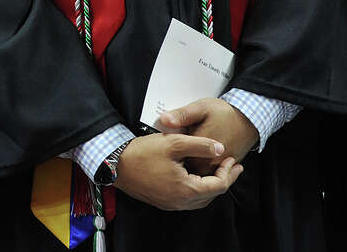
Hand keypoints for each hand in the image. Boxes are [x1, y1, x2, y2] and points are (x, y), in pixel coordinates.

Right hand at [114, 133, 242, 210]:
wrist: (114, 164)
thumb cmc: (142, 153)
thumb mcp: (173, 142)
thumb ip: (200, 145)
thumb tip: (220, 149)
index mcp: (187, 189)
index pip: (219, 185)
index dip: (229, 172)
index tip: (232, 159)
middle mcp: (180, 202)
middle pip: (212, 195)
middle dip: (224, 179)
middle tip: (231, 166)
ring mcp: (170, 204)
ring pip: (200, 199)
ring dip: (211, 186)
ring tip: (216, 171)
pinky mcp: (162, 202)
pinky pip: (187, 200)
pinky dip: (197, 189)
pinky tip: (195, 177)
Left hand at [159, 97, 258, 173]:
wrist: (248, 119)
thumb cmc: (225, 114)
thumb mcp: (200, 108)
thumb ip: (181, 115)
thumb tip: (165, 120)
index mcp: (199, 148)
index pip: (175, 156)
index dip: (168, 149)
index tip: (165, 142)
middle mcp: (208, 162)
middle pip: (183, 166)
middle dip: (177, 157)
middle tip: (175, 145)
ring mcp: (216, 167)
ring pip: (195, 171)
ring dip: (188, 161)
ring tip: (186, 148)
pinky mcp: (221, 167)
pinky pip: (205, 171)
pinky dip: (199, 162)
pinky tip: (197, 151)